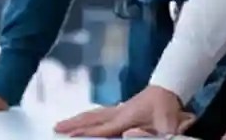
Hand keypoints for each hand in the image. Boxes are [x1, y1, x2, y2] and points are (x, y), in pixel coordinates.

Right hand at [53, 85, 193, 136]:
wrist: (170, 89)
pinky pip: (98, 113)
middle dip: (73, 124)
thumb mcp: (166, 127)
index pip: (102, 128)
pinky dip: (87, 116)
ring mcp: (118, 109)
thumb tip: (128, 134)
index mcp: (126, 118)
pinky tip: (83, 118)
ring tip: (62, 123)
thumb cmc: (170, 111)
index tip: (69, 136)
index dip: (85, 133)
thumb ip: (149, 134)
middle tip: (55, 127)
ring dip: (77, 119)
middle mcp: (118, 112)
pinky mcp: (120, 109)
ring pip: (92, 114)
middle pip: (91, 118)